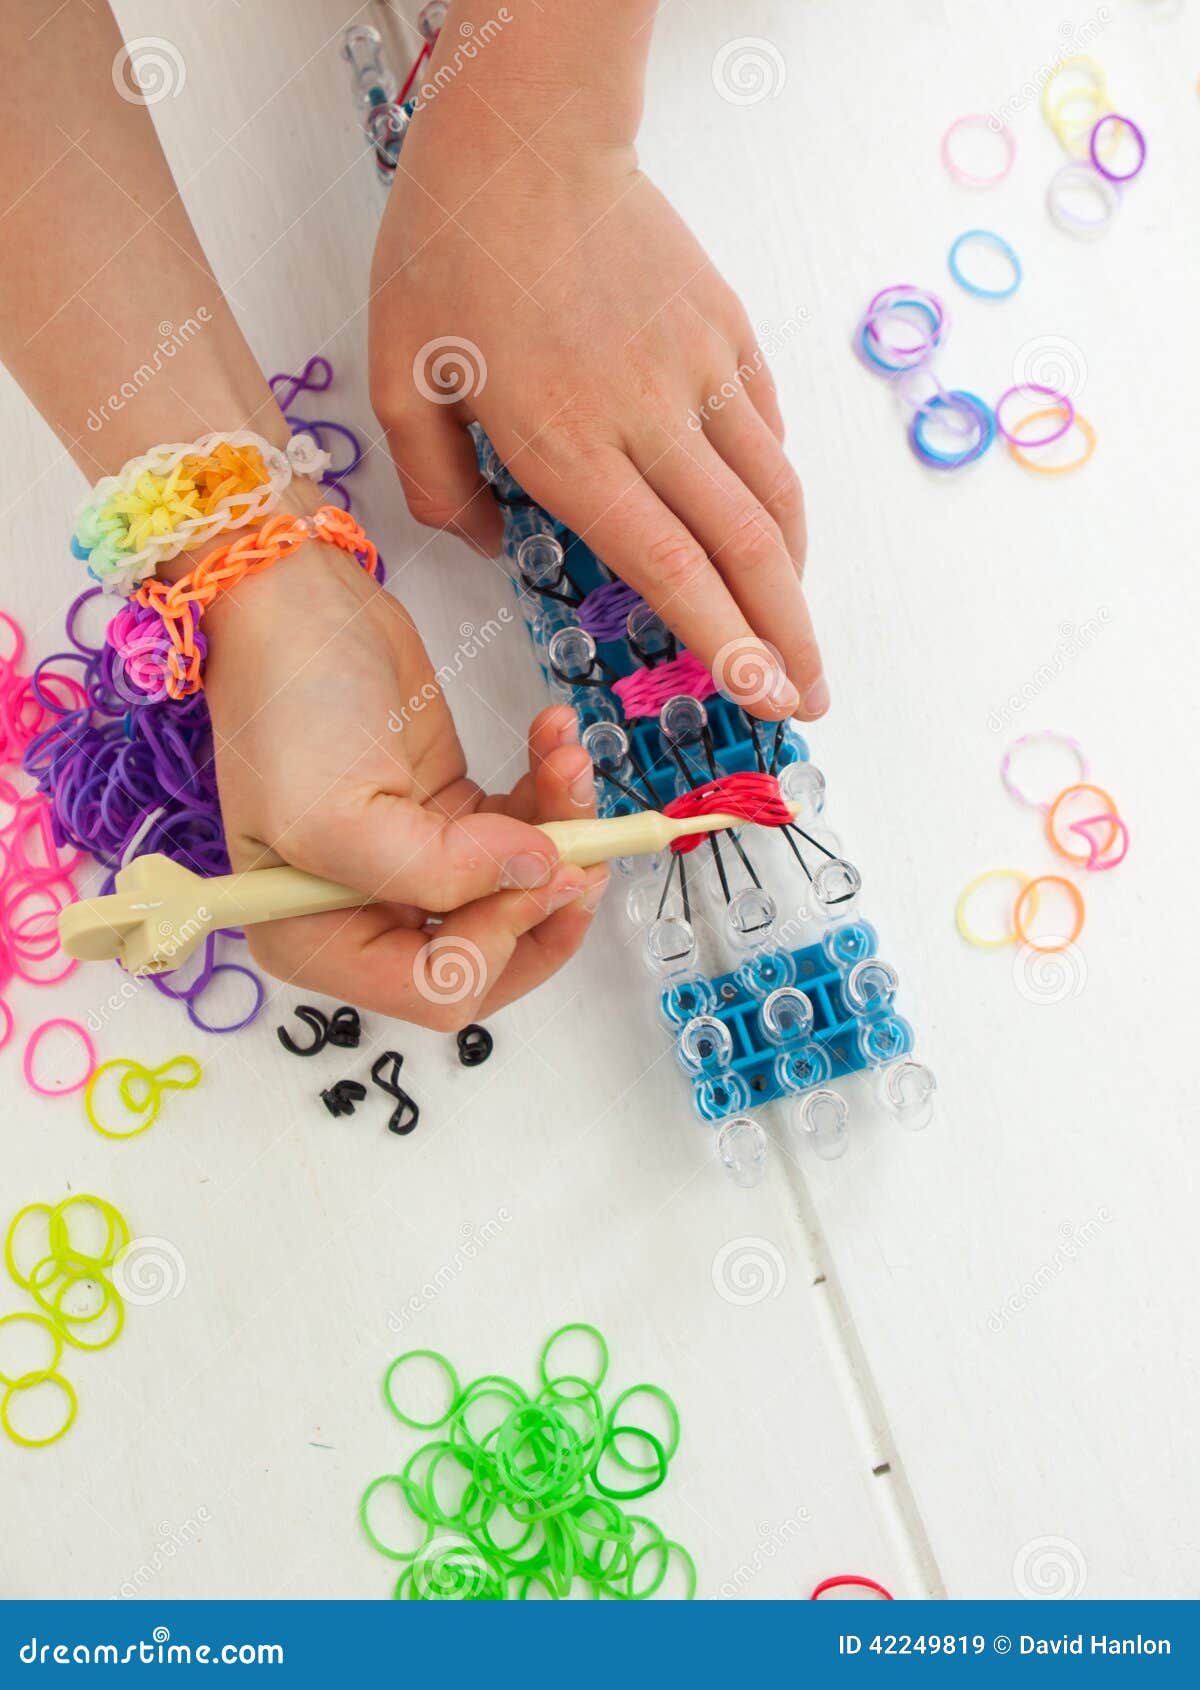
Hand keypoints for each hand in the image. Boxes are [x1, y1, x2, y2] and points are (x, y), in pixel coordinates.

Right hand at [202, 544, 607, 1027]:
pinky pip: (525, 829)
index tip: (542, 870)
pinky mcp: (452, 817)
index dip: (501, 942)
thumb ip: (438, 872)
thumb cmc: (289, 705)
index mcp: (316, 939)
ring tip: (568, 757)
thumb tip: (538, 877)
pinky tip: (554, 736)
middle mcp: (366, 918)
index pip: (436, 990)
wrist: (291, 598)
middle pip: (493, 952)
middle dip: (547, 898)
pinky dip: (553, 789)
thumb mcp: (339, 811)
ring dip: (565, 829)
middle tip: (589, 843)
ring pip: (523, 888)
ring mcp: (415, 868)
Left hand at [370, 105, 826, 722]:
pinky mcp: (725, 332)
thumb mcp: (401, 381)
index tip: (766, 700)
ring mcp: (700, 371)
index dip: (727, 646)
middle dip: (787, 639)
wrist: (525, 132)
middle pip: (745, 550)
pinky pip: (766, 431)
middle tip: (810, 699)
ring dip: (794, 577)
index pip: (671, 569)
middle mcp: (649, 417)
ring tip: (796, 630)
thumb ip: (439, 488)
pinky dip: (775, 494)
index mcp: (568, 444)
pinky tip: (768, 530)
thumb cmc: (452, 250)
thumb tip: (491, 545)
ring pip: (773, 494)